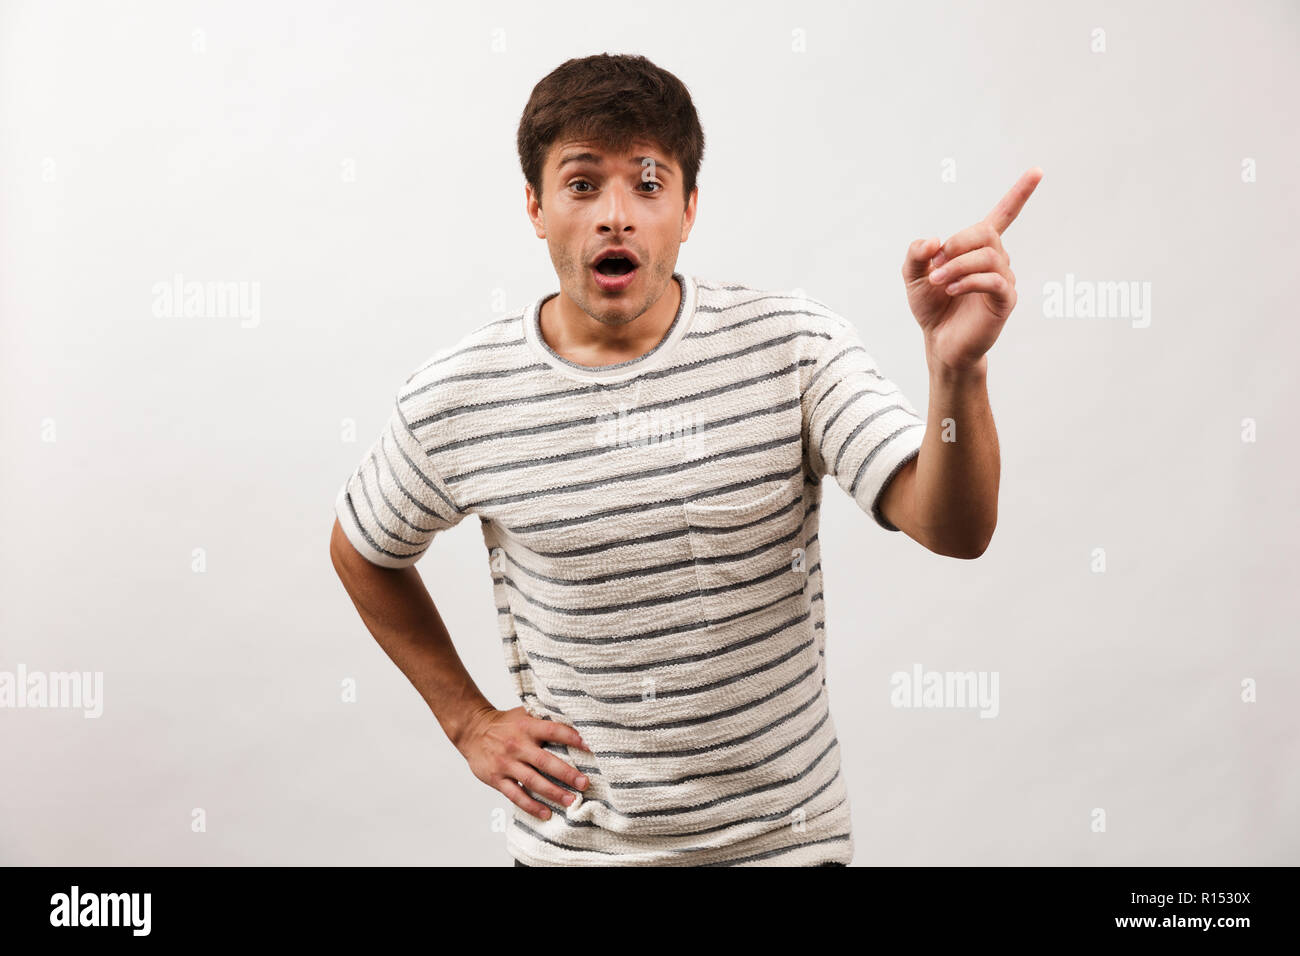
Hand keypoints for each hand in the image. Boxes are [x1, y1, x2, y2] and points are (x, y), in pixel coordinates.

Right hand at [455, 704, 591, 820]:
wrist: (472, 730)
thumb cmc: (504, 724)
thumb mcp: (524, 714)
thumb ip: (544, 719)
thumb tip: (575, 723)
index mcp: (527, 727)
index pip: (553, 731)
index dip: (572, 737)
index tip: (590, 747)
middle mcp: (517, 745)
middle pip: (545, 761)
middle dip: (567, 774)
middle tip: (585, 783)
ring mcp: (506, 763)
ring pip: (532, 781)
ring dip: (553, 792)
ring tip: (571, 801)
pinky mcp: (497, 778)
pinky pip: (516, 795)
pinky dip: (531, 806)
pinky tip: (545, 813)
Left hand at [901, 167, 1042, 373]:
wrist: (939, 343)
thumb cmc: (932, 307)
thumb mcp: (914, 276)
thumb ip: (917, 254)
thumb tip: (933, 240)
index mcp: (977, 248)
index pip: (1004, 215)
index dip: (1019, 193)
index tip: (1037, 171)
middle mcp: (996, 259)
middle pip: (985, 232)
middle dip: (956, 244)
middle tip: (935, 264)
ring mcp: (1003, 279)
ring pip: (988, 256)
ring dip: (957, 266)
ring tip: (939, 281)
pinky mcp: (1004, 301)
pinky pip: (994, 280)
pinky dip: (969, 281)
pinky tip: (951, 290)